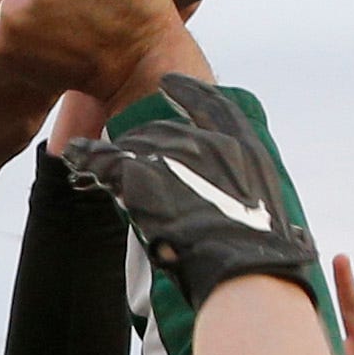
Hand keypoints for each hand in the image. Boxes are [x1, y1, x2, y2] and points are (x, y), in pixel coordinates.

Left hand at [63, 94, 316, 304]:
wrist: (245, 272)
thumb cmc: (264, 258)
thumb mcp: (271, 219)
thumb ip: (256, 208)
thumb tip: (277, 230)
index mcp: (246, 149)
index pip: (215, 105)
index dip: (190, 92)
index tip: (169, 82)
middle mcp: (211, 143)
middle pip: (167, 129)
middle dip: (144, 141)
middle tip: (126, 153)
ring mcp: (177, 155)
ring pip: (135, 143)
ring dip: (115, 155)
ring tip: (90, 159)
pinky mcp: (143, 175)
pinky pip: (106, 161)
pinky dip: (89, 159)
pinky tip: (76, 157)